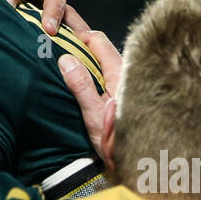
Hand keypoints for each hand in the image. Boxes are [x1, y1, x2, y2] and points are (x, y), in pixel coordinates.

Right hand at [57, 30, 122, 164]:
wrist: (139, 164)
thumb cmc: (117, 143)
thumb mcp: (93, 116)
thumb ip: (81, 86)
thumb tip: (66, 59)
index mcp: (121, 74)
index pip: (99, 41)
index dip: (79, 35)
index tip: (61, 36)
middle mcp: (128, 74)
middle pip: (104, 48)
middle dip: (83, 44)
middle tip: (62, 43)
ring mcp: (129, 84)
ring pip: (107, 60)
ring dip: (89, 57)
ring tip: (70, 58)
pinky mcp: (127, 94)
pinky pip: (110, 73)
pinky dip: (95, 69)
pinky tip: (84, 77)